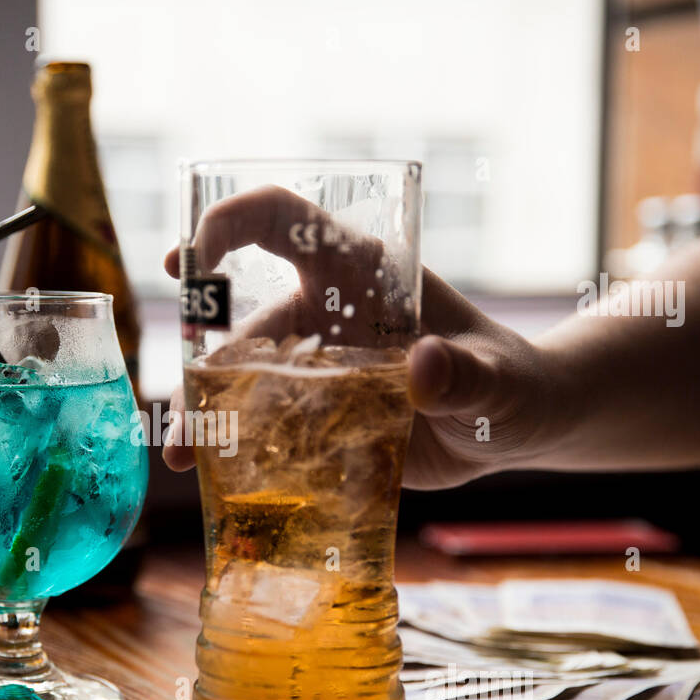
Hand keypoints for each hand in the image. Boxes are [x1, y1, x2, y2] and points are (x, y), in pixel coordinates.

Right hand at [163, 186, 569, 489]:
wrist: (517, 430)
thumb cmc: (513, 383)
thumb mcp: (497, 379)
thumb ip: (465, 374)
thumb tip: (424, 364)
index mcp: (360, 275)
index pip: (280, 221)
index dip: (228, 225)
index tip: (189, 263)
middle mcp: (326, 314)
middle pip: (244, 322)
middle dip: (202, 364)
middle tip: (183, 414)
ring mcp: (318, 368)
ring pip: (244, 383)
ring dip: (208, 415)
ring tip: (184, 456)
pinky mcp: (320, 417)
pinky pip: (265, 428)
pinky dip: (234, 450)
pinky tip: (211, 477)